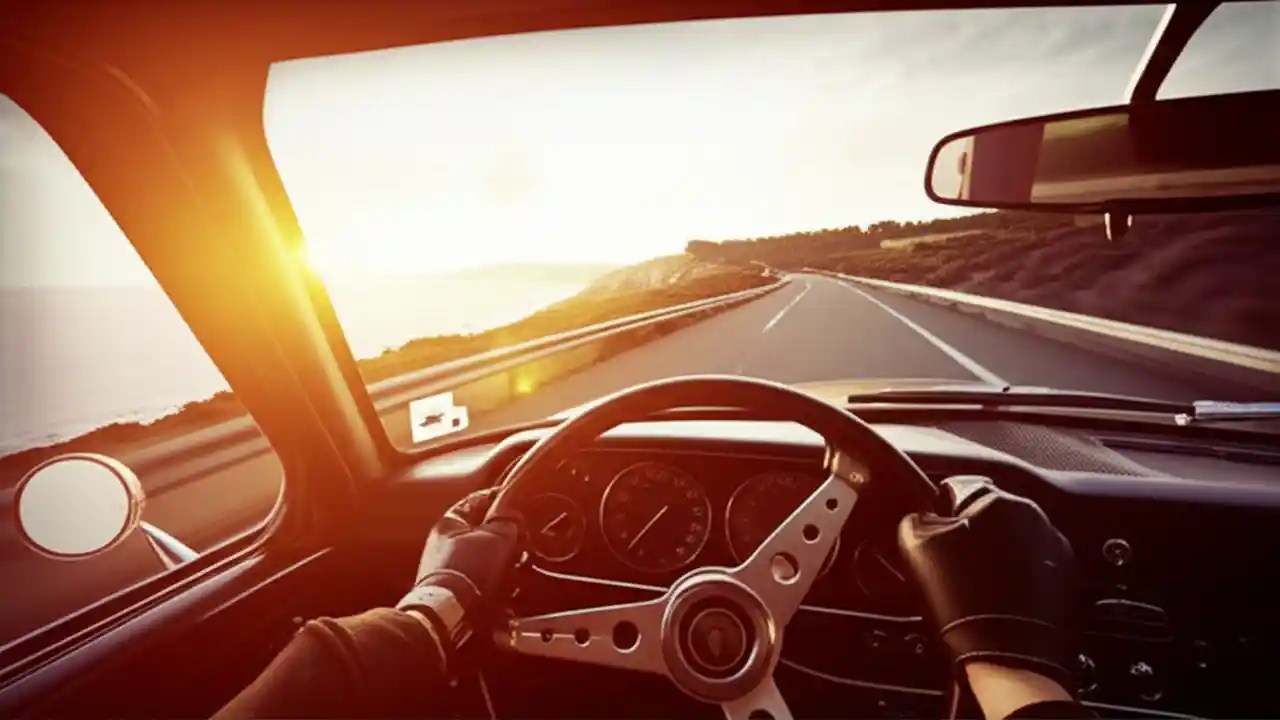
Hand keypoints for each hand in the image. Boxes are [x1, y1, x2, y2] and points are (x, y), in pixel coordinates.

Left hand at [400, 487, 522, 653]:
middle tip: (520, 535)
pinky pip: (477, 575)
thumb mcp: (496, 537)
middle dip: (500, 533)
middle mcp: (443, 543)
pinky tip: (505, 583)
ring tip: (517, 561)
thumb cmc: (467, 568)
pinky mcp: (451, 588)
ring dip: (498, 556)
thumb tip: (514, 515)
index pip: (476, 500)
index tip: (515, 501)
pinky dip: (492, 576)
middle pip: (479, 530)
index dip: (497, 498)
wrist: (449, 611)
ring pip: (480, 554)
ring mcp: (445, 566)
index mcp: (449, 523)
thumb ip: (507, 521)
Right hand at [897, 476, 1074, 688]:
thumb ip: (914, 519)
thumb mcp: (917, 548)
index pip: (956, 490)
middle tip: (950, 568)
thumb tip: (920, 517)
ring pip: (1011, 542)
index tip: (932, 541)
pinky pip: (1032, 568)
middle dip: (969, 537)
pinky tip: (998, 601)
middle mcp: (1033, 517)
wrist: (1010, 659)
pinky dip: (1015, 579)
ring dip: (993, 557)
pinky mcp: (1066, 580)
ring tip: (975, 589)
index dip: (937, 517)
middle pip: (987, 516)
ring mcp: (1055, 549)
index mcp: (997, 501)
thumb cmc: (964, 603)